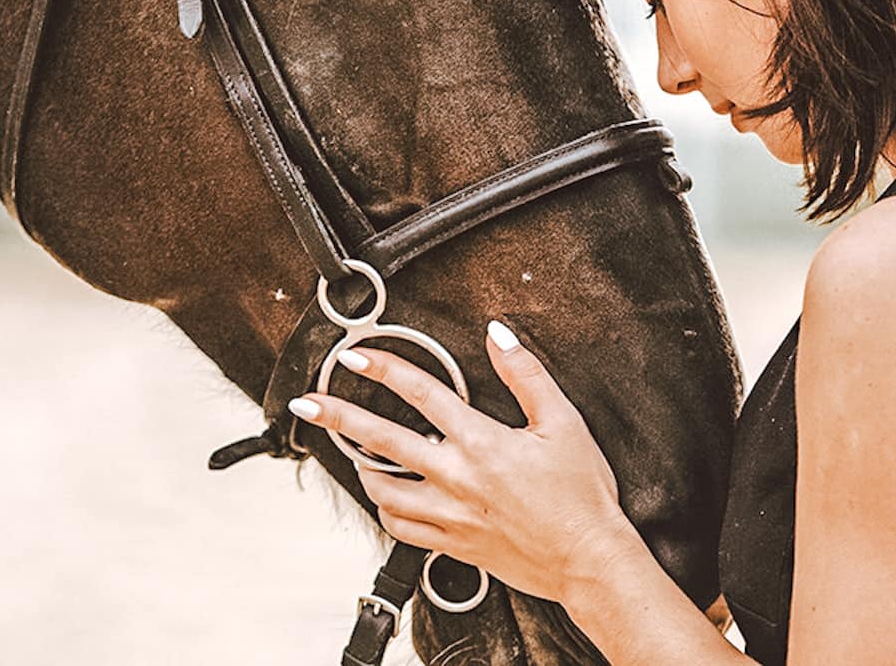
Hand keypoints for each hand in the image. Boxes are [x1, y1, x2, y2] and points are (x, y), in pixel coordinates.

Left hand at [288, 320, 635, 603]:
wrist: (588, 560)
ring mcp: (449, 515)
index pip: (420, 393)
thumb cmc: (581, 495)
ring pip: (383, 490)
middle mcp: (456, 478)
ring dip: (361, 467)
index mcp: (481, 442)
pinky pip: (401, 529)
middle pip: (380, 441)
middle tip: (308, 404)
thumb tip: (498, 336)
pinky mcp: (452, 544)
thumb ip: (525, 375)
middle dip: (338, 417)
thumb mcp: (563, 422)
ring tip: (353, 452)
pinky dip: (386, 510)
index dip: (383, 368)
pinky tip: (387, 498)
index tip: (354, 356)